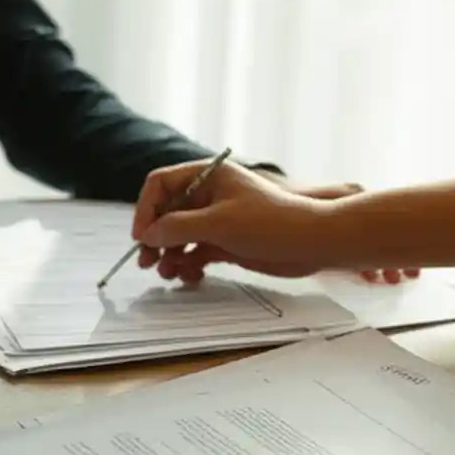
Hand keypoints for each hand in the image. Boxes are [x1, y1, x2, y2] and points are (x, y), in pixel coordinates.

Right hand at [133, 163, 418, 283]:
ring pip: (178, 236)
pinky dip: (188, 265)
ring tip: (170, 274)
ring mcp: (216, 220)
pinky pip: (195, 253)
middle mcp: (208, 196)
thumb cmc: (272, 222)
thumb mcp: (219, 223)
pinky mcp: (225, 242)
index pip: (161, 184)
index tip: (142, 237)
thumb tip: (148, 235)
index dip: (146, 209)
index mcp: (208, 176)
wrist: (312, 243)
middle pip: (166, 213)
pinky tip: (191, 277)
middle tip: (147, 262)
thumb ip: (178, 227)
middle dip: (154, 237)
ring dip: (169, 255)